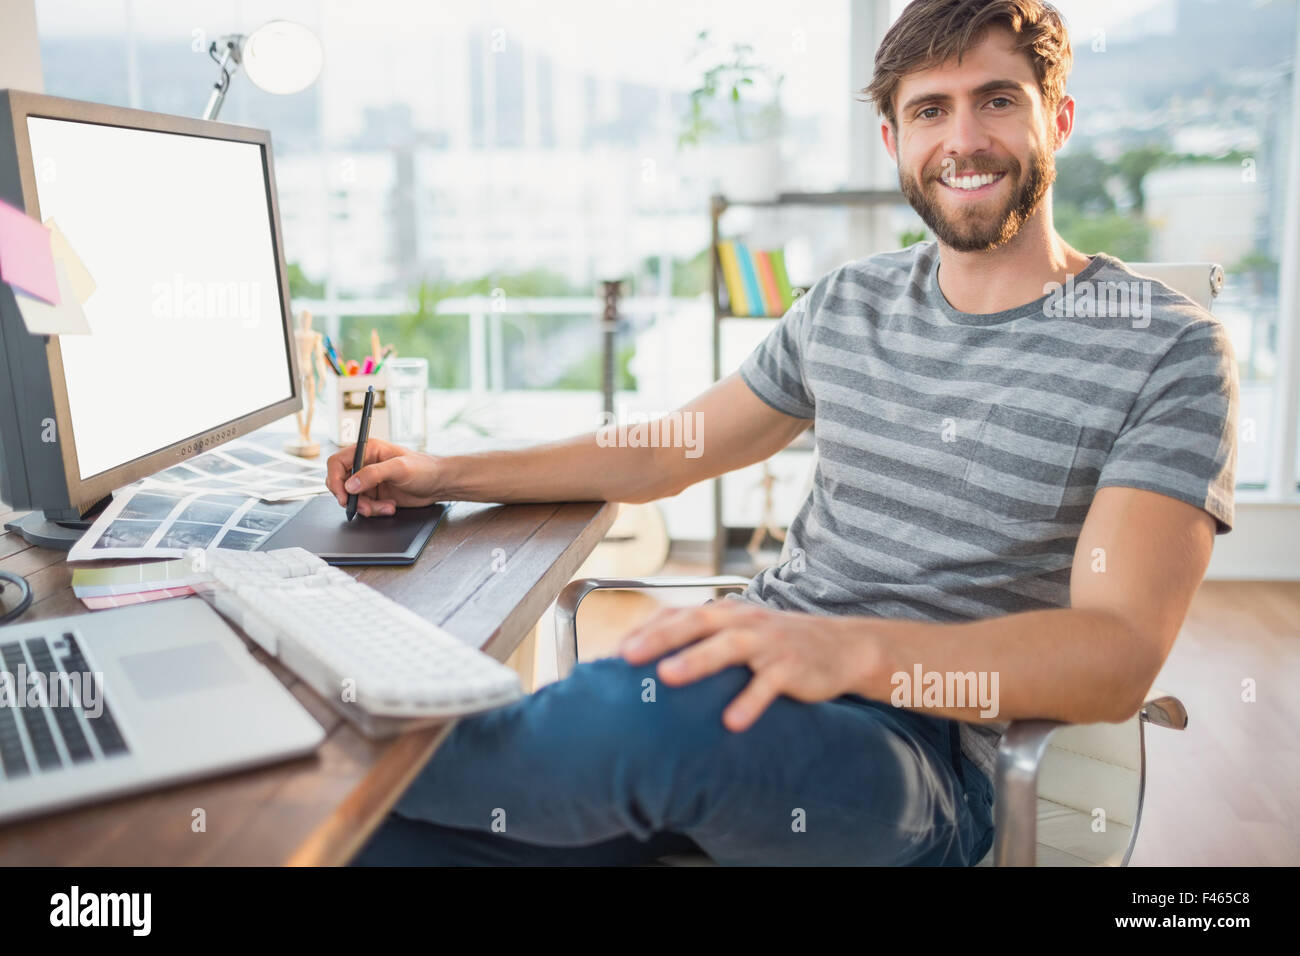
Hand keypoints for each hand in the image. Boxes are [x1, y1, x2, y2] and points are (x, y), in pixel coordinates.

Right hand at [324, 437, 439, 515]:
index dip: (334, 479)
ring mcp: (369, 480)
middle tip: (364, 506)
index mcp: (368, 450)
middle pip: (341, 483)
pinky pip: (364, 506)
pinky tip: (389, 507)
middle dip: (351, 498)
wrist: (439, 484)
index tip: (343, 494)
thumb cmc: (425, 468)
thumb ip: (373, 474)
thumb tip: (350, 484)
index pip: (337, 462)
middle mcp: (365, 464)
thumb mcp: (399, 468)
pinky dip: (373, 510)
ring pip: (352, 498)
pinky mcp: (375, 494)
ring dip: (366, 506)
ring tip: (385, 506)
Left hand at [619, 600, 882, 731]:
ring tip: (668, 676)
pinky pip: (768, 684)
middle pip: (696, 623)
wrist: (842, 647)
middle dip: (659, 638)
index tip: (614, 650)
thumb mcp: (741, 634)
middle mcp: (743, 621)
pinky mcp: (791, 667)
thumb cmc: (778, 644)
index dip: (647, 630)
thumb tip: (656, 666)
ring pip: (728, 646)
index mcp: (726, 612)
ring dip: (696, 660)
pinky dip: (750, 701)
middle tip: (627, 656)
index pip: (679, 614)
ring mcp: (768, 642)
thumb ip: (704, 643)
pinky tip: (731, 722)